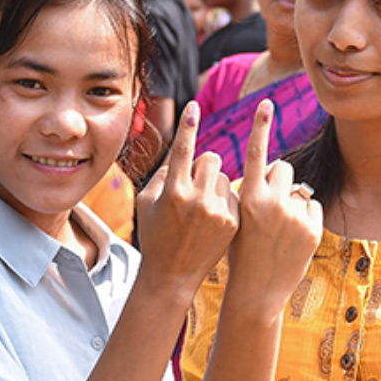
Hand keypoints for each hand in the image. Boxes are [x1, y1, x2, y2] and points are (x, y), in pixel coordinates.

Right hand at [136, 101, 238, 295]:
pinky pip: (233, 194)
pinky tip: (213, 221)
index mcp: (173, 192)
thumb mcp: (145, 203)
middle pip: (211, 159)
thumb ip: (163, 173)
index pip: (183, 149)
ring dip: (214, 184)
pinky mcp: (234, 222)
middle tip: (195, 184)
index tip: (194, 105)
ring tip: (203, 208)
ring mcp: (218, 212)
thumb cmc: (155, 235)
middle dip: (204, 166)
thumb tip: (182, 150)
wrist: (172, 275)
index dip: (188, 125)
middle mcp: (197, 200)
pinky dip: (225, 200)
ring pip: (224, 176)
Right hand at [226, 100, 323, 310]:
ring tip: (278, 223)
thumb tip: (265, 166)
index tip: (266, 103)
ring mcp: (294, 216)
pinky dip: (303, 215)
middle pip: (282, 166)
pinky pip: (312, 204)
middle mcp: (271, 203)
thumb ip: (243, 189)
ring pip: (298, 185)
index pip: (254, 153)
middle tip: (268, 201)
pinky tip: (291, 236)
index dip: (259, 125)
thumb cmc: (235, 253)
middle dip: (277, 177)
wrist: (255, 292)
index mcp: (245, 198)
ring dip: (290, 195)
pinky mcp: (313, 228)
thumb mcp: (231, 218)